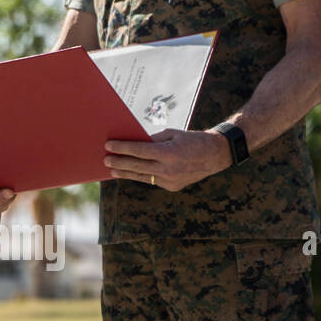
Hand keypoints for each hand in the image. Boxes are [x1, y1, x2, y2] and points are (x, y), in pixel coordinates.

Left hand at [104, 129, 231, 191]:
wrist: (215, 155)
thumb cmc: (191, 139)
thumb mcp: (172, 134)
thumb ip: (152, 139)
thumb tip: (134, 143)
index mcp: (168, 153)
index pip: (138, 150)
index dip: (122, 148)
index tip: (108, 145)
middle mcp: (168, 169)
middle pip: (137, 166)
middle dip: (119, 163)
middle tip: (105, 160)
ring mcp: (170, 180)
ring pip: (142, 177)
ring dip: (126, 173)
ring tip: (113, 171)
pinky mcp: (173, 187)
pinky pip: (153, 180)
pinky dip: (142, 176)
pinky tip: (130, 173)